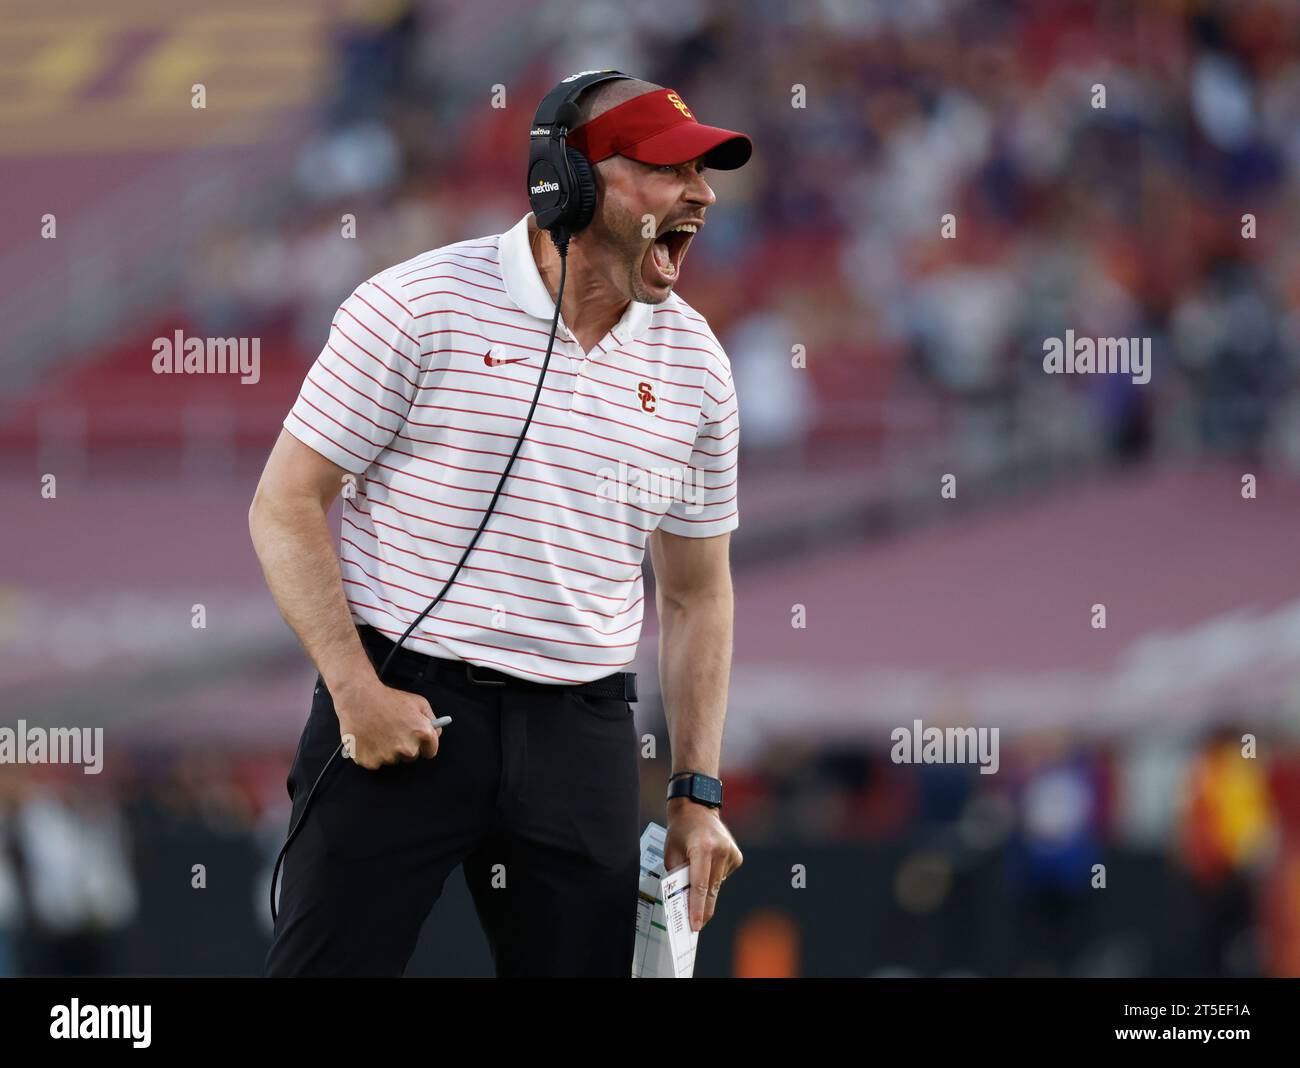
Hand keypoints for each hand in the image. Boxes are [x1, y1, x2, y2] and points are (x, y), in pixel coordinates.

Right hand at [332, 676, 442, 769]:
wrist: (358, 698)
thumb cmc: (389, 699)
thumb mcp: (418, 702)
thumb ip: (431, 719)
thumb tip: (436, 735)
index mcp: (421, 733)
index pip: (431, 751)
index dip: (425, 745)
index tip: (419, 743)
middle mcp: (407, 748)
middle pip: (411, 757)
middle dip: (406, 746)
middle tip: (394, 731)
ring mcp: (388, 757)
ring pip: (392, 759)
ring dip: (388, 750)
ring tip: (379, 732)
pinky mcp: (370, 761)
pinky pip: (375, 762)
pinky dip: (372, 754)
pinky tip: (369, 738)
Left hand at [663, 796, 742, 931]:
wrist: (697, 808)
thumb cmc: (681, 830)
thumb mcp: (671, 853)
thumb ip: (678, 877)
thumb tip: (683, 901)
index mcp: (702, 848)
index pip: (699, 885)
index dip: (697, 908)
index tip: (695, 925)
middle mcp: (720, 850)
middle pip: (711, 889)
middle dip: (703, 909)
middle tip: (696, 924)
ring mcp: (731, 852)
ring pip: (718, 885)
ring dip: (706, 890)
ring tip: (696, 879)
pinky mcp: (737, 856)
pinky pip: (723, 876)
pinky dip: (713, 877)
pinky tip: (707, 864)